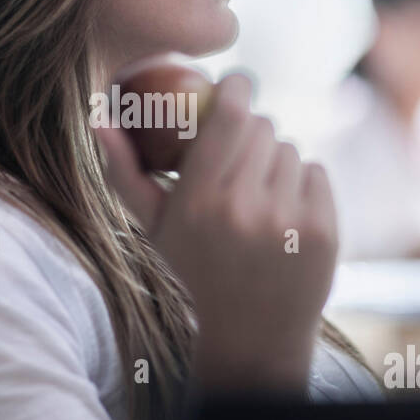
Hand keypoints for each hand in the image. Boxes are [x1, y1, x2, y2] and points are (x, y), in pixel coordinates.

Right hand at [93, 72, 337, 395]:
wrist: (253, 332)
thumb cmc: (196, 268)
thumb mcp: (153, 226)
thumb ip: (124, 172)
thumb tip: (98, 117)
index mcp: (196, 202)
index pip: (230, 113)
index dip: (238, 88)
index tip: (236, 86)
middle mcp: (241, 209)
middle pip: (262, 125)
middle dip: (252, 132)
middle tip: (241, 157)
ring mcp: (286, 220)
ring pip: (289, 149)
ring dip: (276, 162)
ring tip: (260, 197)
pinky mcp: (321, 230)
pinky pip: (316, 172)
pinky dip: (304, 185)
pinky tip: (286, 215)